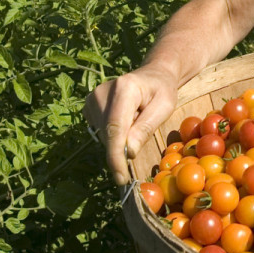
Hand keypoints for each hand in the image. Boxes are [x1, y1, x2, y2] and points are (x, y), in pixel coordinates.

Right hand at [86, 64, 182, 186]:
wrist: (152, 74)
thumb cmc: (162, 90)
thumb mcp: (164, 107)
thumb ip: (146, 128)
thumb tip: (128, 152)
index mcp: (124, 88)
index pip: (115, 128)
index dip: (116, 156)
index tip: (121, 177)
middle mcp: (102, 92)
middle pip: (108, 135)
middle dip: (124, 147)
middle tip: (143, 127)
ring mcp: (92, 98)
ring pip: (103, 136)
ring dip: (120, 138)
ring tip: (136, 118)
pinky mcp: (88, 106)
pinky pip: (100, 132)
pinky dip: (114, 134)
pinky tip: (126, 119)